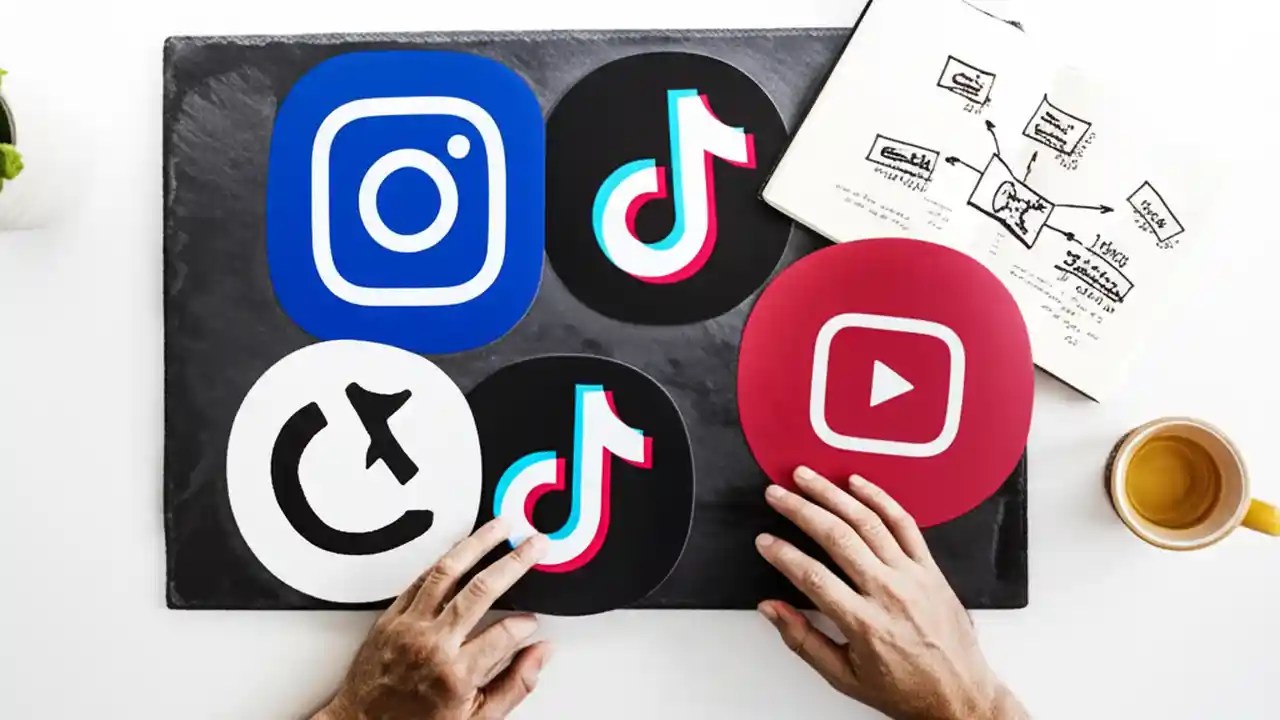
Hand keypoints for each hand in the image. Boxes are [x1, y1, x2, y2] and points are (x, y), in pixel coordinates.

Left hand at [315, 519, 551, 719]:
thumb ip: (514, 686)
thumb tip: (540, 654)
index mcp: (456, 674)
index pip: (505, 633)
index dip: (525, 625)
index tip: (532, 622)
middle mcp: (432, 644)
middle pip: (482, 590)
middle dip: (515, 562)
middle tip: (535, 545)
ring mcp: (409, 626)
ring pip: (448, 572)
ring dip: (478, 543)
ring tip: (500, 526)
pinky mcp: (391, 617)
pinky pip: (420, 579)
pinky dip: (444, 560)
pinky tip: (461, 548)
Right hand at [755, 467, 1027, 719]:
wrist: (960, 695)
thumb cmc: (905, 689)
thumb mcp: (844, 677)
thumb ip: (803, 640)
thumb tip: (771, 609)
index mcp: (864, 624)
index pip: (813, 577)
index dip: (783, 555)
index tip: (765, 541)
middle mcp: (889, 593)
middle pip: (837, 537)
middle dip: (800, 510)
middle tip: (777, 495)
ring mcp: (912, 576)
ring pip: (868, 522)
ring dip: (832, 494)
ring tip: (807, 477)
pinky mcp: (930, 567)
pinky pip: (904, 523)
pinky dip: (880, 498)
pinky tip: (857, 483)